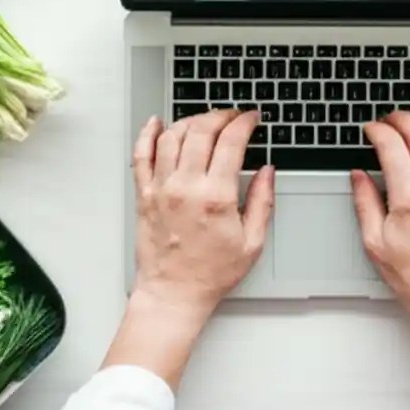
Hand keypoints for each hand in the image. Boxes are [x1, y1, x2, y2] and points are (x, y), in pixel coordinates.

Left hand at [105, 110, 274, 386]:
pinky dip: (148, 134)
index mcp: (215, 197)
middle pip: (201, 131)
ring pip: (172, 136)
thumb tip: (268, 171)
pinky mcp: (143, 195)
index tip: (251, 118)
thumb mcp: (252, 242)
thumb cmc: (210, 273)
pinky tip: (157, 123)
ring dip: (191, 121)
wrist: (173, 293)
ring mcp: (161, 188)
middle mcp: (185, 187)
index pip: (231, 142)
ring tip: (204, 121)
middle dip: (220, 115)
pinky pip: (141, 154)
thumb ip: (262, 201)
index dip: (244, 123)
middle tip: (232, 116)